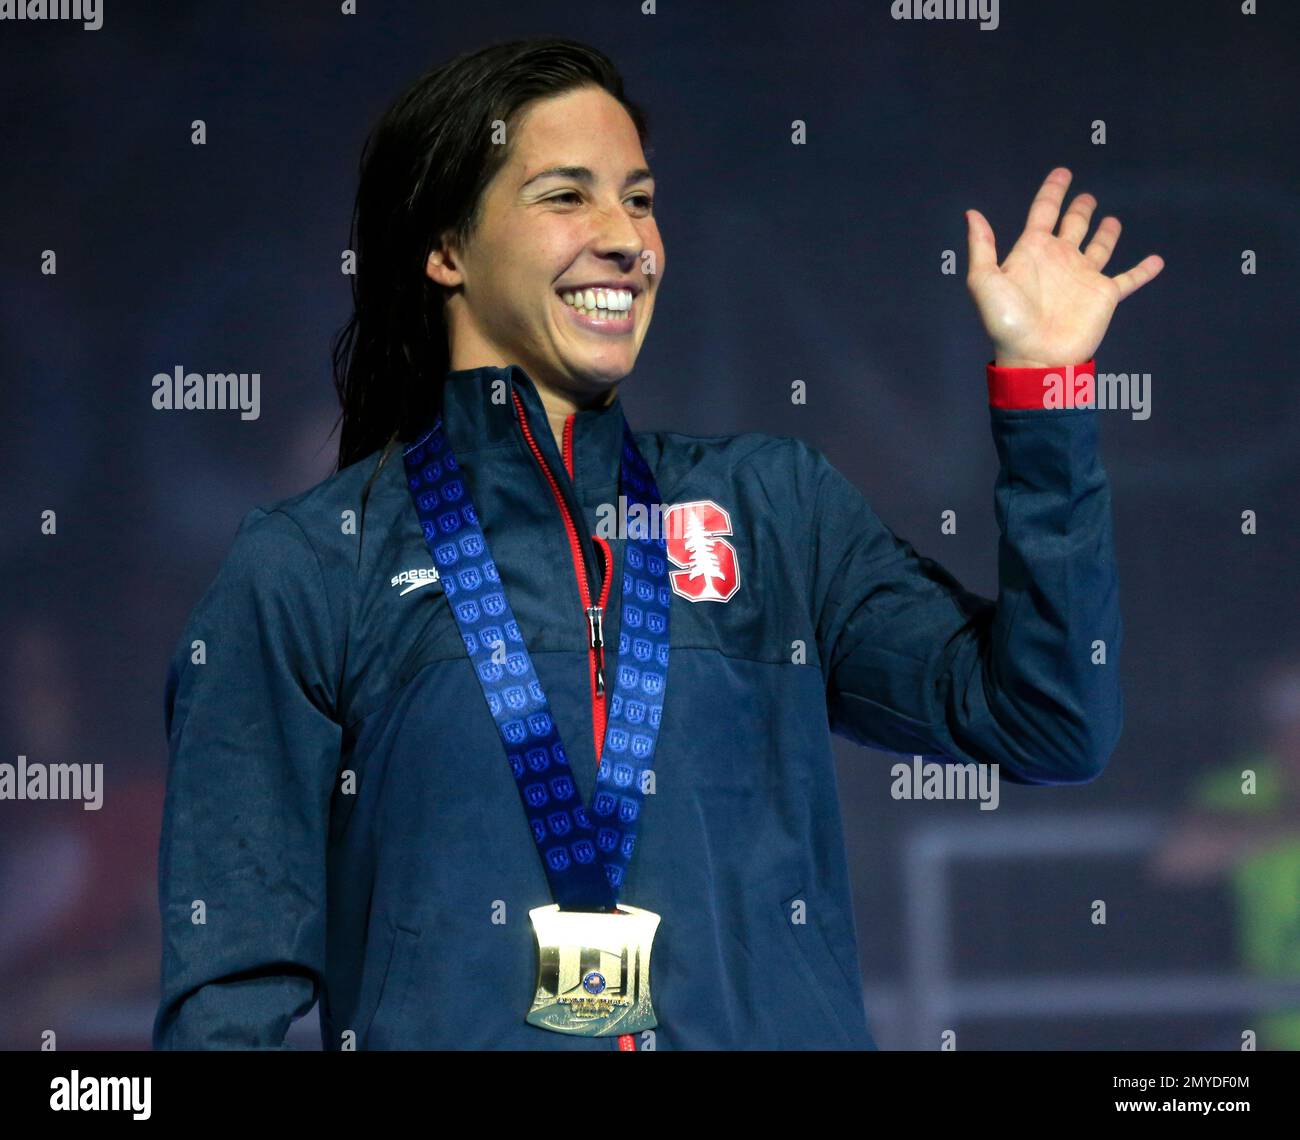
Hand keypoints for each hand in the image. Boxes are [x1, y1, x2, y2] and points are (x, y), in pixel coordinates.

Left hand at [965, 167, 1163, 367]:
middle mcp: (1060, 259)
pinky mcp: (1104, 295)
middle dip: (1079, 210)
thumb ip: (981, 246)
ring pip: (1099, 247)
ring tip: (1111, 219)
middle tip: (1086, 197)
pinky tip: (1157, 261)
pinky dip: (1143, 270)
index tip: (1062, 172)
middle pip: (1073, 226)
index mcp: (1033, 251)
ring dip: (1106, 234)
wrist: (1034, 356)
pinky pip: (1128, 279)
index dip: (1052, 191)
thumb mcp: (984, 281)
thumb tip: (972, 213)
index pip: (1043, 212)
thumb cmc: (1007, 321)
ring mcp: (1084, 276)